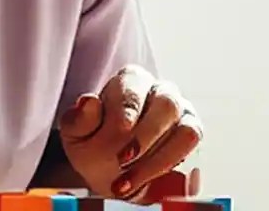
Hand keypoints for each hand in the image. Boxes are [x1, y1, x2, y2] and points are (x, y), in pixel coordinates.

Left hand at [58, 65, 203, 201]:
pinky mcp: (191, 140)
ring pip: (186, 130)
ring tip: (130, 181)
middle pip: (167, 103)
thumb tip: (88, 101)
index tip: (122, 127)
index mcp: (131, 81)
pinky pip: (192, 156)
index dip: (130, 106)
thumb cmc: (93, 145)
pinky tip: (149, 186)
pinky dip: (172, 172)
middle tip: (123, 159)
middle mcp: (161, 92)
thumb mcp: (76, 135)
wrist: (110, 173)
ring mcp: (182, 115)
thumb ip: (79, 120)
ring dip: (159, 160)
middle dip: (147, 134)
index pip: (135, 85)